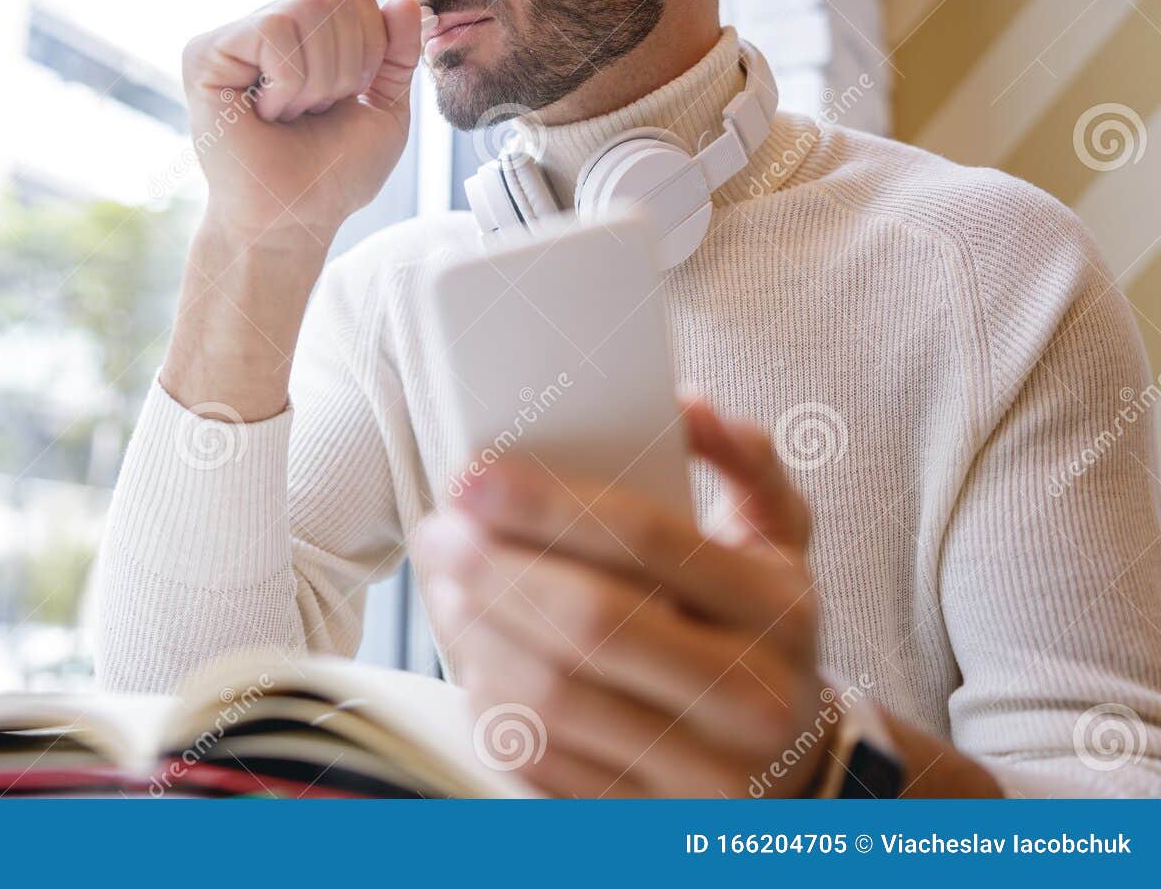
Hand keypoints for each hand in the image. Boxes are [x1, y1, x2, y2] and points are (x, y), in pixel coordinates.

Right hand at [181, 0, 421, 240]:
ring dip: (316, 80)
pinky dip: (288, 83)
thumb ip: (398, 51)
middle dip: (346, 66)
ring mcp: (232, 37)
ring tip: (289, 116)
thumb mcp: (385, 107)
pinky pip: (273, 31)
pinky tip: (266, 114)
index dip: (370, 46)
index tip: (345, 99)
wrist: (295, 219)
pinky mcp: (204, 53)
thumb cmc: (334, 174)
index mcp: (305, 33)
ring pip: (305, 9)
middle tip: (314, 113)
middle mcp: (266, 25)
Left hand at [412, 398, 833, 797]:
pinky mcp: (648, 827)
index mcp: (779, 608)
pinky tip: (470, 659)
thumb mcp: (779, 544)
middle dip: (493, 570)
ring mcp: (703, 774)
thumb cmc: (759, 632)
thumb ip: (748, 466)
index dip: (545, 504)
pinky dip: (488, 704)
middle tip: (437, 532)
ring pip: (553, 699)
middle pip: (589, 624)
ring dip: (476, 636)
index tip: (471, 477)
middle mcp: (752, 697)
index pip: (645, 541)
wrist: (794, 770)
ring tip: (442, 589)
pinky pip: (540, 763)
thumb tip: (688, 405)